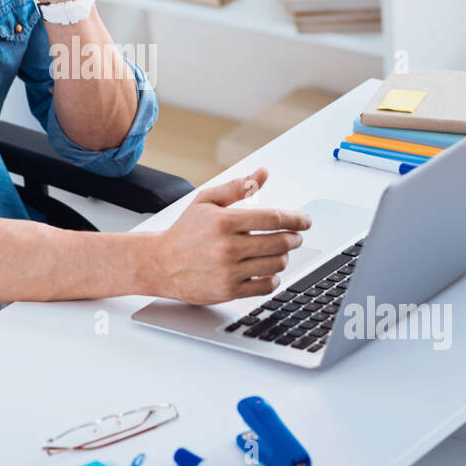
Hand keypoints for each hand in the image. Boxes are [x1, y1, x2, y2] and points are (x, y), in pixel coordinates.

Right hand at [145, 167, 311, 305]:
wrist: (160, 264)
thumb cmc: (184, 231)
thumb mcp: (206, 201)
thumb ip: (236, 187)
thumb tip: (261, 174)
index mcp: (225, 221)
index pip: (273, 218)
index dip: (296, 218)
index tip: (305, 220)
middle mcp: (228, 247)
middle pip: (280, 242)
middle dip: (294, 238)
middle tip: (295, 236)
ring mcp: (229, 271)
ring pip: (276, 264)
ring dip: (284, 257)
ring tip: (279, 251)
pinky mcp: (229, 291)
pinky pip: (265, 286)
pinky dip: (273, 278)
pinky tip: (268, 270)